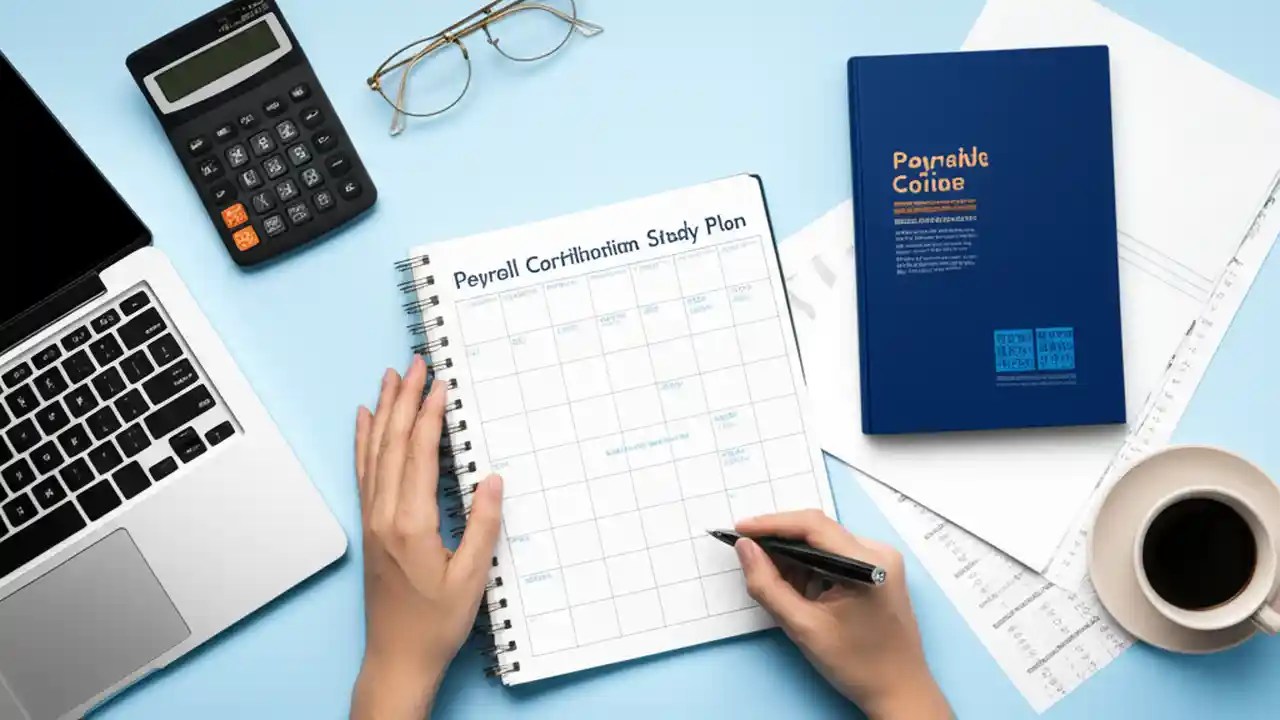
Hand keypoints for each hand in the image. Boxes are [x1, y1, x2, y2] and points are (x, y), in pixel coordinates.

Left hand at [350, 357, 503, 719]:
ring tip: (391, 378)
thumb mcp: (472, 579)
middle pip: (392, 443)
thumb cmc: (435, 624)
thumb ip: (484, 526)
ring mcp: (373, 520)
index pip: (418, 454)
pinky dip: (363, 442)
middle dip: (404, 399)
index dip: (429, 415)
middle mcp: (385, 516)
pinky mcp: (370, 528)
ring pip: (374, 453)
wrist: (397, 658)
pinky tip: (363, 420)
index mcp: (412, 524)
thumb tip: (492, 480)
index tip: (439, 384)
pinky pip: (363, 473)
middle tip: (416, 364)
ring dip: (383, 412)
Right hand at [735, 511, 949, 719]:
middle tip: (749, 555)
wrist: (899, 690)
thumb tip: (745, 549)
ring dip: (795, 557)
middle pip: (819, 531)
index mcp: (866, 562)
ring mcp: (881, 560)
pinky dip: (812, 567)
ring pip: (825, 544)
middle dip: (780, 542)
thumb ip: (768, 585)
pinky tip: (798, 588)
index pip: (812, 526)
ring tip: (773, 580)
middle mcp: (878, 552)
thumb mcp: (803, 627)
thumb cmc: (856, 664)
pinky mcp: (877, 571)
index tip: (740, 529)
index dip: (771, 524)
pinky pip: (836, 556)